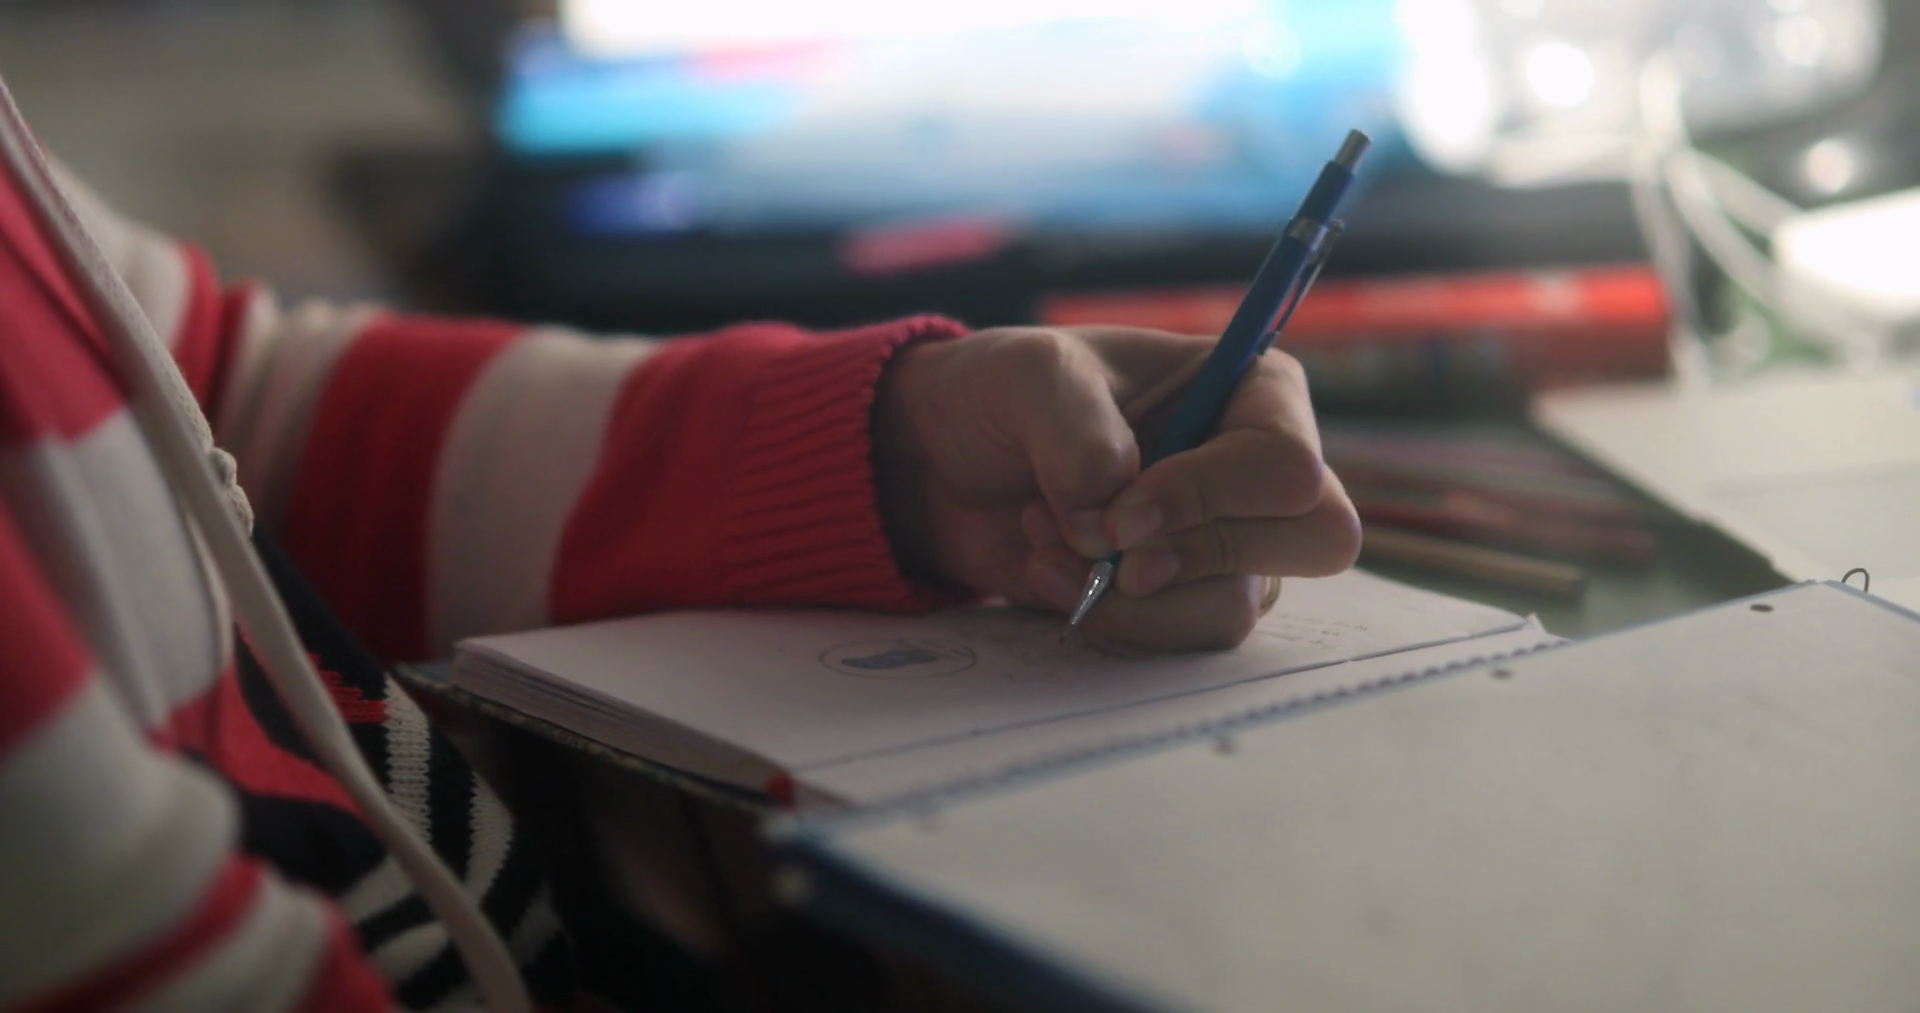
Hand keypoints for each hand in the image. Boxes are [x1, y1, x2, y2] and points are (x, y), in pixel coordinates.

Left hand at [872, 326, 1360, 650]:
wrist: (948, 463)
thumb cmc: (1007, 393)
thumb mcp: (1030, 376)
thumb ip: (1077, 433)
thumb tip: (1110, 524)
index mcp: (1252, 390)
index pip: (1289, 466)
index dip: (1209, 497)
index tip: (1119, 509)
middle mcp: (1257, 472)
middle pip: (1316, 540)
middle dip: (1198, 556)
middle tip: (1112, 546)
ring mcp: (1229, 543)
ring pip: (1237, 607)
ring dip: (1129, 597)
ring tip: (1047, 547)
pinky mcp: (1181, 600)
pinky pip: (1182, 643)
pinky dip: (1110, 622)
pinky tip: (1050, 576)